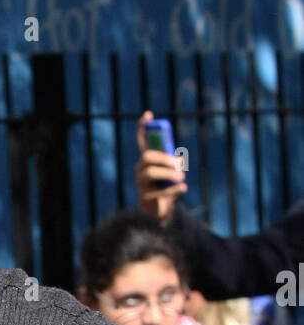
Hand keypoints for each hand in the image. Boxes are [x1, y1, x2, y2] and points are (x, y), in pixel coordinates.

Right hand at [135, 109, 186, 224]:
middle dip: (164, 158)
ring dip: (168, 174)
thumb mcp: (171, 172)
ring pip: (150, 173)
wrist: (159, 211)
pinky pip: (158, 191)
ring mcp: (140, 183)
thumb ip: (174, 164)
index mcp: (148, 160)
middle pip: (147, 157)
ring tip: (182, 177)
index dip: (143, 127)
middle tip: (179, 163)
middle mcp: (140, 169)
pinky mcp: (144, 197)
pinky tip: (183, 188)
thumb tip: (179, 162)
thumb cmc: (166, 187)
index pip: (142, 140)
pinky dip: (173, 189)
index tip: (149, 114)